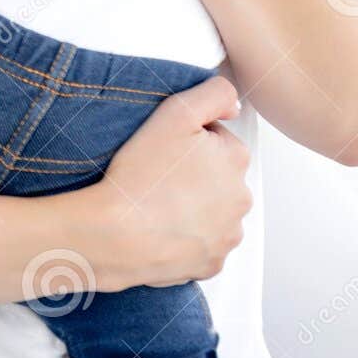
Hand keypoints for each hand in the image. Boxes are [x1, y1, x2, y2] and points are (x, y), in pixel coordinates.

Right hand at [77, 74, 250, 289]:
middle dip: (195, 175)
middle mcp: (241, 199)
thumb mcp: (176, 112)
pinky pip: (202, 244)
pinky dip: (187, 238)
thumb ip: (214, 94)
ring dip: (193, 207)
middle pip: (218, 177)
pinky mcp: (211, 264)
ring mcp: (228, 235)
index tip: (165, 150)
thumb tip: (235, 105)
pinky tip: (162, 229)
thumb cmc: (141, 175)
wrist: (116, 234)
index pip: (216, 139)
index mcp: (236, 159)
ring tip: (157, 204)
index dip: (187, 141)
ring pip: (212, 212)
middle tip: (158, 176)